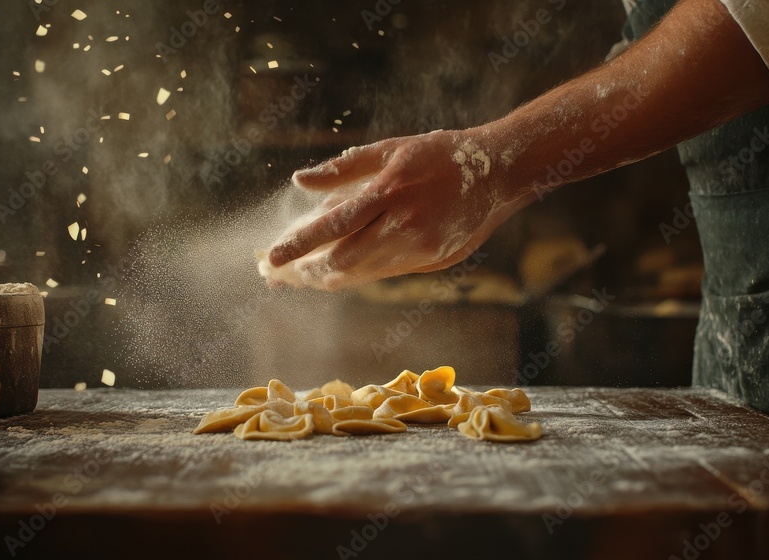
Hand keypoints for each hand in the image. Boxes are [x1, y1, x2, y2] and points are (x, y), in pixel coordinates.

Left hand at [263, 128, 530, 289]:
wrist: (499, 173)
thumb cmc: (439, 154)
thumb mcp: (390, 150)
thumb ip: (343, 168)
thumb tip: (300, 180)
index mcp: (390, 191)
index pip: (332, 226)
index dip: (298, 246)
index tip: (270, 259)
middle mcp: (404, 225)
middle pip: (343, 260)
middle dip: (308, 271)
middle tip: (280, 273)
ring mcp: (420, 248)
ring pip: (361, 273)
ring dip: (328, 277)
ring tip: (302, 276)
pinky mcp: (432, 261)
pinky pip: (383, 273)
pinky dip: (356, 273)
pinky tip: (337, 271)